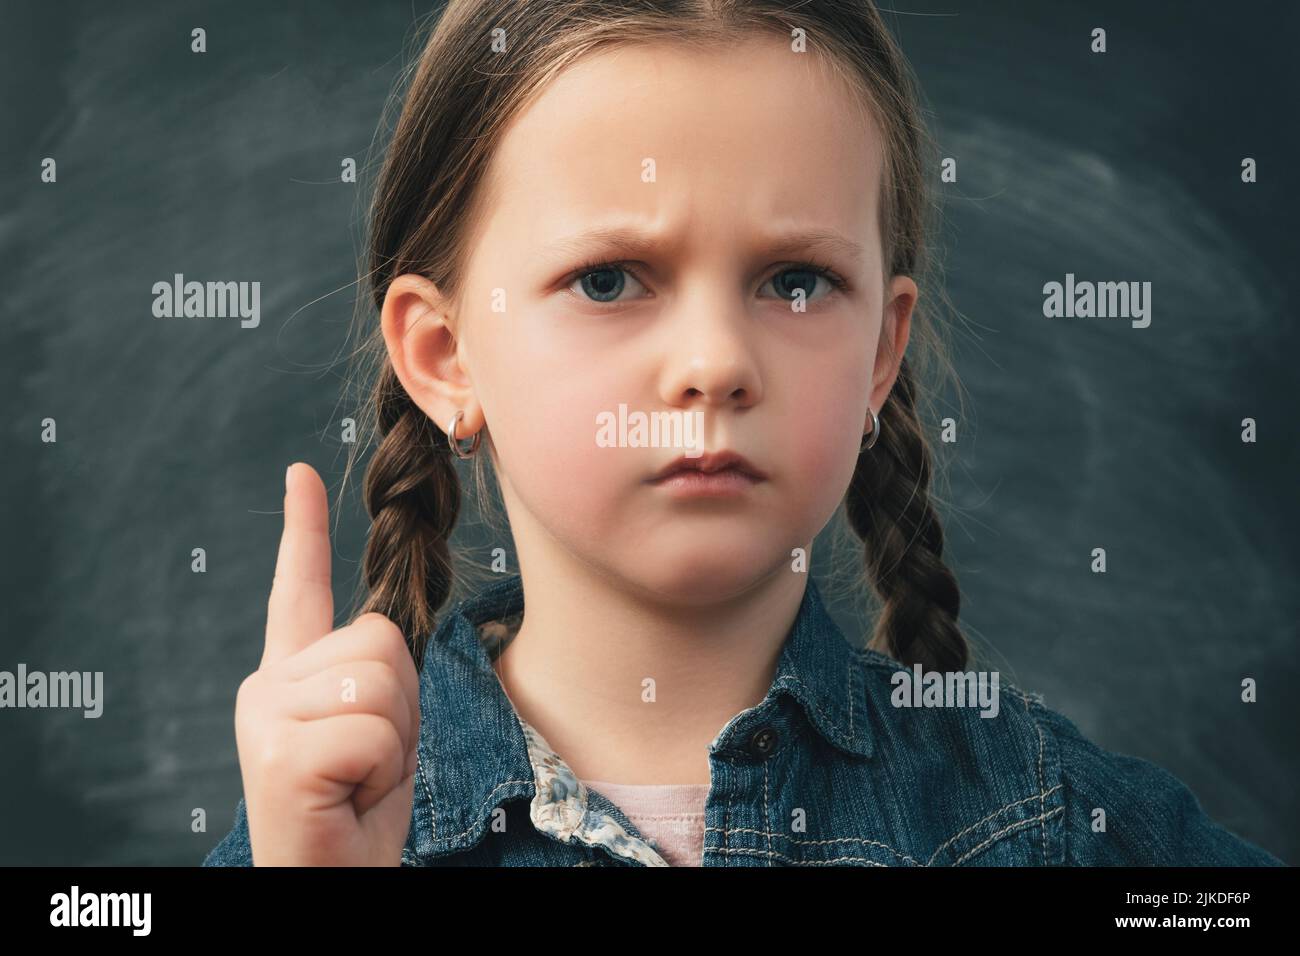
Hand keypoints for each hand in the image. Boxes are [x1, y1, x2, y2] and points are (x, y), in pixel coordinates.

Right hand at [233, 462, 419, 865]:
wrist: (331, 882)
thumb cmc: (357, 811)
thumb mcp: (375, 729)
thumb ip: (371, 674)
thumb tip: (387, 630)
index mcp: (290, 677)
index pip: (300, 590)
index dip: (303, 530)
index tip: (300, 473)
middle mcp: (266, 686)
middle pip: (382, 639)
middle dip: (403, 706)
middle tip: (371, 763)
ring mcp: (266, 717)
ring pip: (383, 680)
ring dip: (396, 741)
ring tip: (361, 781)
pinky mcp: (279, 754)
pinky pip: (376, 730)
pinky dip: (383, 771)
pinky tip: (348, 797)